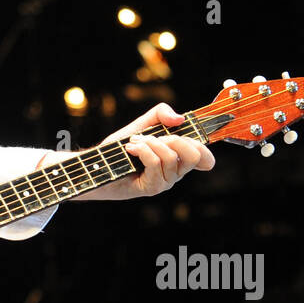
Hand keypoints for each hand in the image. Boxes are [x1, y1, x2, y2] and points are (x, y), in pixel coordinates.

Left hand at [41, 102, 214, 200]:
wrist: (96, 166)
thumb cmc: (119, 149)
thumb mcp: (141, 125)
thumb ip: (160, 114)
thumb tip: (179, 118)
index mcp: (178, 159)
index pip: (206, 157)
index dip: (207, 144)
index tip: (196, 129)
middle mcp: (176, 173)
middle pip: (196, 155)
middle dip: (176, 139)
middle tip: (153, 136)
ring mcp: (165, 182)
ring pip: (171, 157)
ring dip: (150, 143)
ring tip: (134, 142)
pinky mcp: (151, 188)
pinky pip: (155, 163)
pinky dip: (142, 150)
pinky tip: (130, 148)